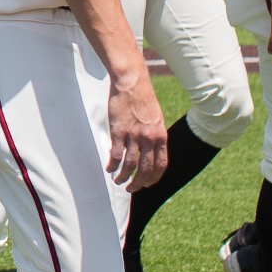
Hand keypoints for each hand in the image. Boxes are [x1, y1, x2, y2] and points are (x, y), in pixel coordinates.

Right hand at [107, 68, 169, 189]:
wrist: (132, 82)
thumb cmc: (143, 99)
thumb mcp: (156, 119)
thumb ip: (154, 136)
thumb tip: (149, 153)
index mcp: (161, 136)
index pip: (160, 165)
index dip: (153, 179)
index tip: (146, 184)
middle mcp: (149, 138)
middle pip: (145, 169)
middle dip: (137, 183)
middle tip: (130, 188)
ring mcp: (134, 135)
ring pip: (129, 165)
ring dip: (123, 177)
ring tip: (118, 181)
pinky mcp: (118, 131)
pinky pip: (116, 155)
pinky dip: (112, 165)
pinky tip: (109, 168)